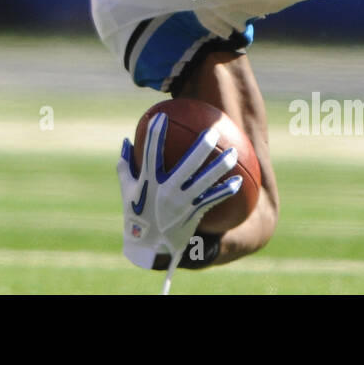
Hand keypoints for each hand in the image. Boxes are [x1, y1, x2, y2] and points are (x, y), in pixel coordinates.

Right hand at [117, 113, 242, 273]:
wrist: (148, 247)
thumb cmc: (136, 214)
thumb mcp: (126, 190)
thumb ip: (125, 165)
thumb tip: (126, 141)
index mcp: (148, 181)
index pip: (150, 153)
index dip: (155, 134)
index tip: (161, 116)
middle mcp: (166, 191)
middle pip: (187, 165)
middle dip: (201, 147)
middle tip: (212, 132)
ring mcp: (181, 203)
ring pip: (205, 181)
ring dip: (221, 167)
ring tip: (233, 153)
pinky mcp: (193, 214)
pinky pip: (213, 200)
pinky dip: (226, 191)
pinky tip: (239, 181)